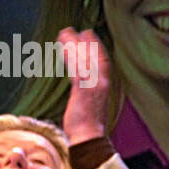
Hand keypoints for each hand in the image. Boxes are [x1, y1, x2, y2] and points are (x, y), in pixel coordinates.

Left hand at [59, 28, 110, 145]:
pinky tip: (63, 46)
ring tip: (63, 33)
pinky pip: (77, 68)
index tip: (87, 34)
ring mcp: (94, 86)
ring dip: (74, 44)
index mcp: (105, 86)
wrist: (90, 139)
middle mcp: (102, 83)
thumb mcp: (90, 105)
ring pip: (85, 59)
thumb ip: (87, 92)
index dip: (95, 46)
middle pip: (94, 56)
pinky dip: (71, 55)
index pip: (102, 60)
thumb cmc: (88, 127)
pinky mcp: (84, 90)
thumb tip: (81, 87)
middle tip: (71, 29)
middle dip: (84, 41)